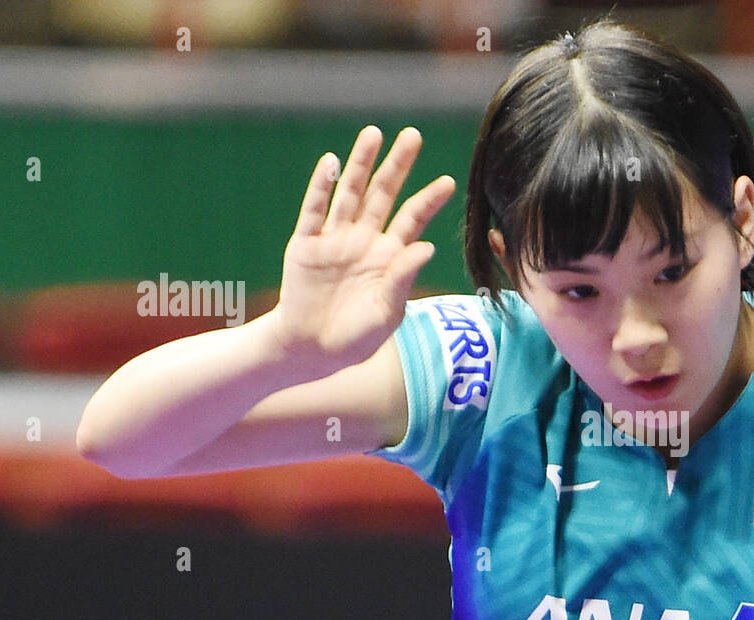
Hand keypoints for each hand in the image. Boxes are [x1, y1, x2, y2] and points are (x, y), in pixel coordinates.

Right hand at [271, 125, 455, 372]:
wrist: (313, 352)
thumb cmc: (356, 338)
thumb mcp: (387, 312)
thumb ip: (402, 278)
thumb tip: (427, 247)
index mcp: (389, 257)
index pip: (413, 220)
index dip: (428, 200)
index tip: (448, 181)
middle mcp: (364, 240)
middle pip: (383, 195)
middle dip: (398, 165)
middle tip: (413, 136)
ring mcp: (335, 239)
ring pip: (349, 193)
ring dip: (360, 164)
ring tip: (373, 134)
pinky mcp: (305, 244)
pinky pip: (314, 211)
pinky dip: (320, 187)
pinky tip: (330, 163)